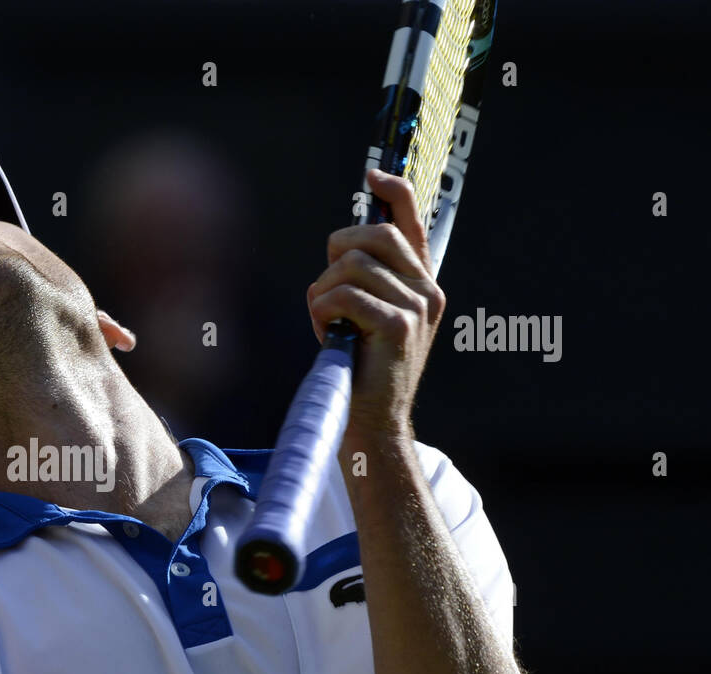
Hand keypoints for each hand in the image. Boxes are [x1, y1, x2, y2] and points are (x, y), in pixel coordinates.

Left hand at [306, 168, 445, 444]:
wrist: (373, 423)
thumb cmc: (359, 370)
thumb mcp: (362, 317)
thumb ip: (361, 281)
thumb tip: (341, 244)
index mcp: (420, 283)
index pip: (412, 222)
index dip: (393, 192)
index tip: (372, 175)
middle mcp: (426, 290)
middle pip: (374, 236)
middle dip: (336, 251)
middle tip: (324, 287)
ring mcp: (416, 308)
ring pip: (353, 265)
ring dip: (323, 290)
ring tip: (325, 320)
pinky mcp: (398, 326)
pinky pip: (345, 295)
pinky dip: (323, 309)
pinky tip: (326, 331)